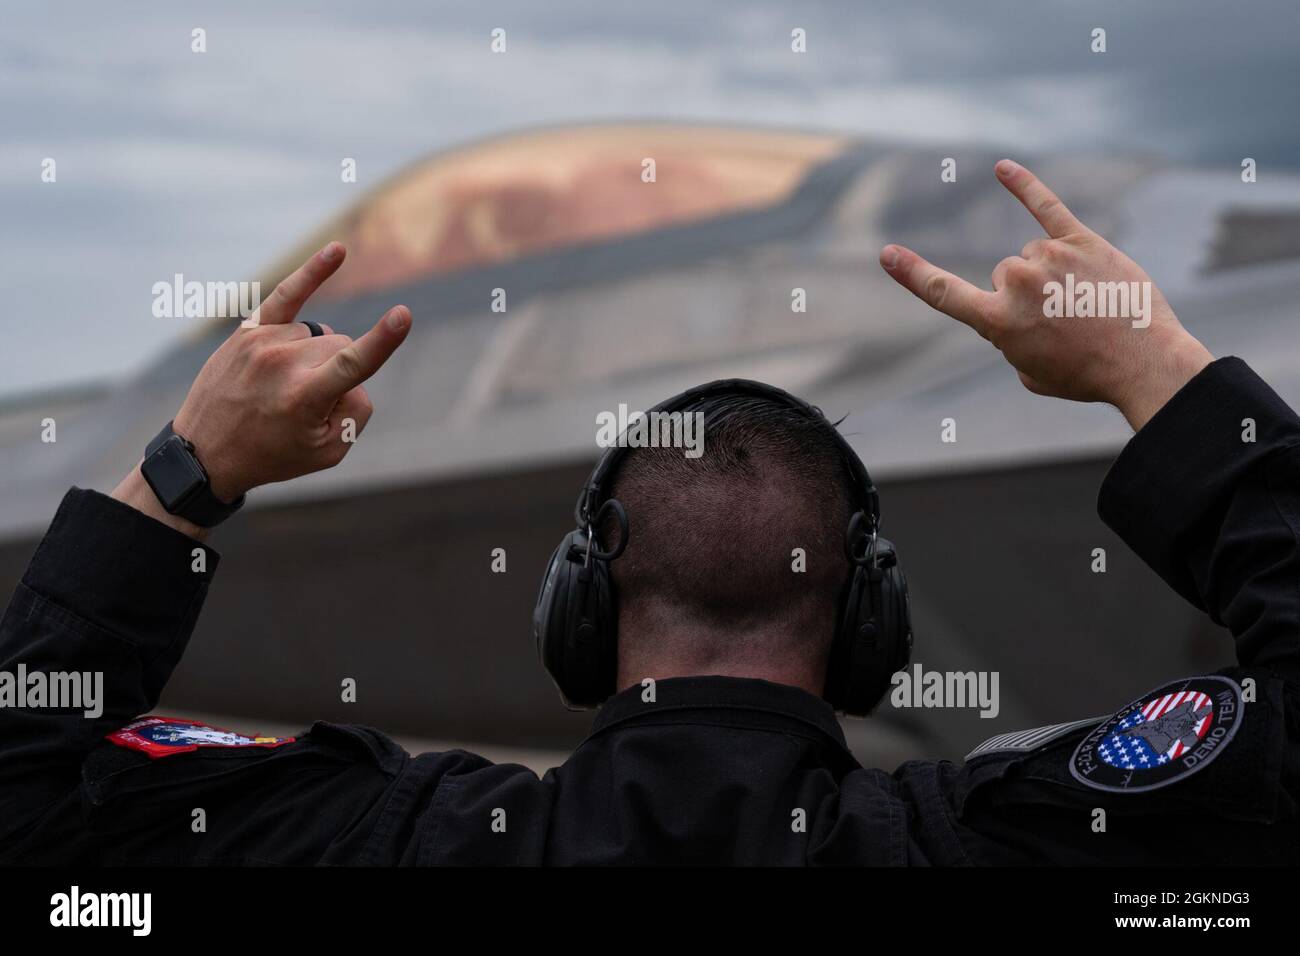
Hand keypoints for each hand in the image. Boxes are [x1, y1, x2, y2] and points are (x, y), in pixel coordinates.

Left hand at [167, 241, 409, 501]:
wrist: (207, 452)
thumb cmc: (273, 454)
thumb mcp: (328, 453)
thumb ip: (358, 411)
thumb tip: (356, 374)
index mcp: (304, 397)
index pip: (353, 363)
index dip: (383, 340)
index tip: (403, 314)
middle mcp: (283, 362)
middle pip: (341, 347)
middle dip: (338, 373)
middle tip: (308, 406)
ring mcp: (264, 342)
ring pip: (320, 334)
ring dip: (316, 357)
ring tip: (284, 386)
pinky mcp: (250, 331)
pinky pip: (287, 294)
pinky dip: (314, 273)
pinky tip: (339, 251)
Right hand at [879, 159, 1212, 430]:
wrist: (1145, 362)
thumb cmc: (1088, 375)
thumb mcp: (1031, 373)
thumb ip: (1012, 339)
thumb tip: (1021, 307)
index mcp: (997, 321)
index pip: (942, 294)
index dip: (911, 274)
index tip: (887, 254)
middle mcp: (1016, 283)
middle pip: (1004, 274)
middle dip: (1027, 295)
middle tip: (1065, 324)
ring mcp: (1049, 258)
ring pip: (1033, 256)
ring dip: (1053, 275)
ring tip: (1086, 303)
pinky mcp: (1082, 241)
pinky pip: (1047, 207)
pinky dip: (1024, 186)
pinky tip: (1003, 169)